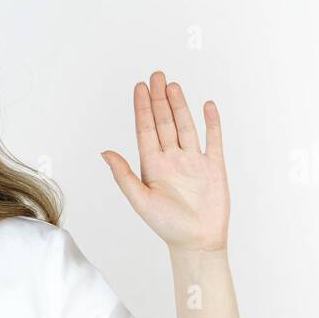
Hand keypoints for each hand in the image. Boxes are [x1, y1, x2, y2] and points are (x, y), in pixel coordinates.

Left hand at [100, 70, 229, 252]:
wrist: (197, 242)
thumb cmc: (166, 226)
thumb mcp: (140, 200)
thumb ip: (124, 175)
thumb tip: (105, 152)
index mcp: (152, 166)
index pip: (146, 130)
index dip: (142, 108)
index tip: (139, 87)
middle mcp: (172, 159)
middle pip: (164, 122)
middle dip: (159, 99)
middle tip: (156, 75)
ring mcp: (193, 161)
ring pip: (185, 126)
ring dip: (180, 106)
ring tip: (172, 85)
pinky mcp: (213, 166)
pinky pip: (213, 139)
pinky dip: (211, 122)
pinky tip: (206, 105)